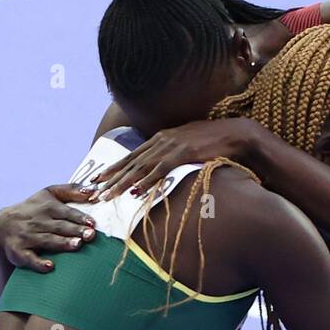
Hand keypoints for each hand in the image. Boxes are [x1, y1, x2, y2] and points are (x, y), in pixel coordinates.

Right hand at [0, 184, 97, 273]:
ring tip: (77, 245)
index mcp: (47, 207)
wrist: (3, 225)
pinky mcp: (18, 252)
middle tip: (90, 235)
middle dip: (75, 230)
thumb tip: (93, 191)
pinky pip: (29, 258)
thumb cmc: (34, 210)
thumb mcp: (49, 195)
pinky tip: (50, 266)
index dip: (79, 217)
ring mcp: (26, 236)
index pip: (65, 212)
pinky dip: (38, 263)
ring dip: (62, 243)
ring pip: (47, 240)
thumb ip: (71, 191)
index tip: (92, 223)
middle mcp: (36, 221)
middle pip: (59, 227)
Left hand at [91, 119, 259, 199]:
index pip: (132, 155)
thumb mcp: (188, 148)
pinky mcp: (183, 153)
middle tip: (93, 190)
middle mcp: (161, 140)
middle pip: (131, 162)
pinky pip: (160, 170)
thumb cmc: (214, 143)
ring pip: (140, 167)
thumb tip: (164, 169)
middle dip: (110, 177)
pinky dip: (146, 181)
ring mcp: (171, 146)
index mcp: (161, 138)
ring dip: (121, 182)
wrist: (236, 134)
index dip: (114, 168)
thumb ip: (173, 155)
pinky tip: (134, 191)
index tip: (98, 179)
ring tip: (107, 195)